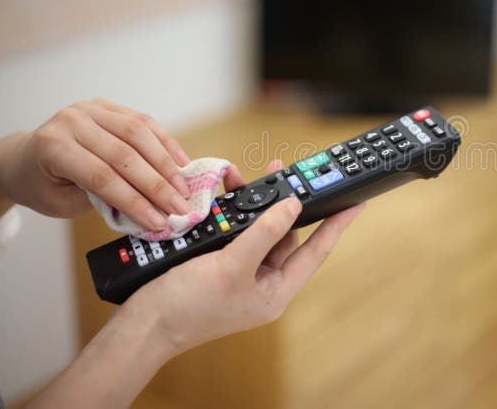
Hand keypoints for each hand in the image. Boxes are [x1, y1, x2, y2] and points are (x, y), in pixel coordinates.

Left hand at [0, 99, 193, 229]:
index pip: (101, 176)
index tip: (158, 221)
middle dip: (156, 185)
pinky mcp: (109, 106)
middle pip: (124, 154)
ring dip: (166, 164)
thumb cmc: (44, 185)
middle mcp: (72, 121)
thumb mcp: (65, 202)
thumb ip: (103, 200)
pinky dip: (166, 144)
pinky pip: (144, 122)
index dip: (134, 201)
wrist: (27, 159)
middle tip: (179, 207)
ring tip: (183, 188)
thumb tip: (150, 209)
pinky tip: (181, 163)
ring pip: (139, 134)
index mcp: (53, 147)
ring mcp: (91, 109)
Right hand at [125, 161, 364, 355]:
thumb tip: (292, 205)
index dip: (336, 226)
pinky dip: (230, 213)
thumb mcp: (232, 265)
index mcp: (276, 291)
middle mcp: (262, 283)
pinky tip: (222, 194)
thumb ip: (264, 233)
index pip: (315, 252)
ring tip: (241, 178)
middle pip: (284, 235)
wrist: (142, 325)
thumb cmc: (187, 305)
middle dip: (281, 203)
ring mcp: (240, 274)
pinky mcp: (220, 265)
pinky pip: (234, 233)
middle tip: (282, 170)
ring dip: (251, 205)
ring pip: (257, 230)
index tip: (355, 204)